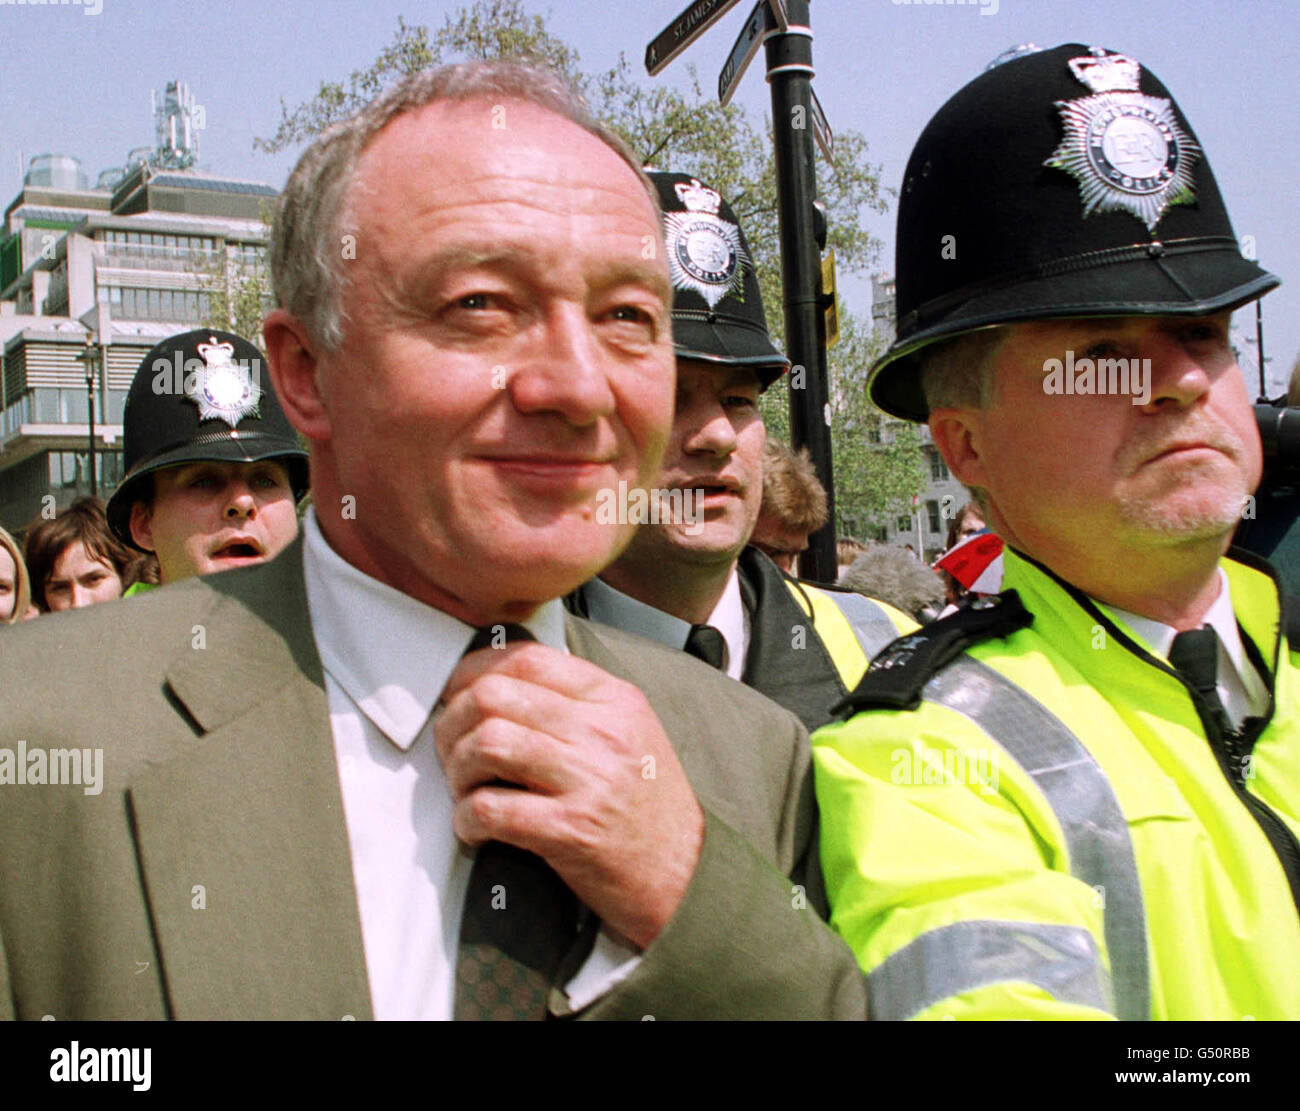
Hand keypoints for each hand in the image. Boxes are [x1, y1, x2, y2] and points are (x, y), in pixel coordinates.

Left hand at [436, 641, 704, 949]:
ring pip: (487, 743)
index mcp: (614, 699)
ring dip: (457, 769)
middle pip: (494, 695)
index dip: (474, 671)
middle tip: (450, 747)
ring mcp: (588, 779)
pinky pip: (492, 808)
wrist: (688, 876)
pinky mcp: (571, 830)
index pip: (527, 658)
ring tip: (464, 788)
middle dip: (453, 721)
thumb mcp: (632, 733)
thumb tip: (503, 684)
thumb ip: (578, 702)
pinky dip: (467, 818)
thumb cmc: (650, 808)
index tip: (455, 692)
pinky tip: (475, 827)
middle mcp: (601, 731)